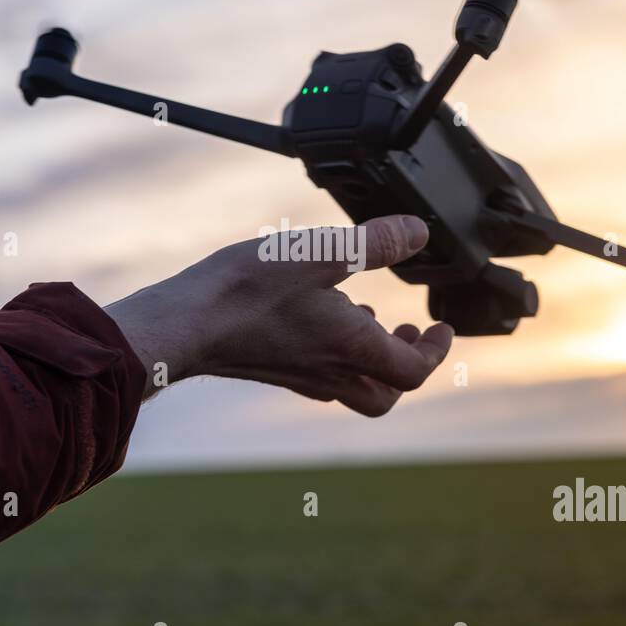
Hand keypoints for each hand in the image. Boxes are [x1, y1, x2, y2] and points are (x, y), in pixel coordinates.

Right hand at [106, 215, 454, 415]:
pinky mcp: (274, 367)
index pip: (414, 371)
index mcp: (352, 349)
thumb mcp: (320, 253)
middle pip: (385, 393)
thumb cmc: (246, 293)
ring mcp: (300, 375)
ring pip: (352, 387)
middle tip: (406, 330)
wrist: (184, 323)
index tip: (441, 328)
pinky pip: (319, 374)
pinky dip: (334, 352)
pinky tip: (318, 315)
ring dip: (370, 358)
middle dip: (405, 365)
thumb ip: (375, 243)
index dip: (436, 350)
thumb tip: (418, 232)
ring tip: (367, 314)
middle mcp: (330, 372)